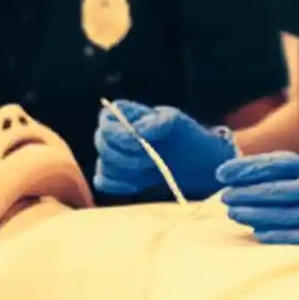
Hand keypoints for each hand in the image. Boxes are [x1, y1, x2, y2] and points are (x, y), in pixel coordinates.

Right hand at [93, 99, 237, 197]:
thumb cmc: (186, 136)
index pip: (106, 118)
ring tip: (152, 169)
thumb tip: (137, 132)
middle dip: (125, 156)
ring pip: (103, 163)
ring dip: (126, 171)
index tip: (139, 143)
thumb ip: (157, 122)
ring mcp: (115, 155)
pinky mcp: (117, 176)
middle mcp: (116, 133)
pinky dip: (118, 185)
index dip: (117, 133)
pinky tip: (138, 185)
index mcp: (128, 114)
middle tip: (151, 161)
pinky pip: (103, 181)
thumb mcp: (177, 123)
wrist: (197, 163)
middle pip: (101, 143)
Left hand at [217, 151, 298, 267]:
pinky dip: (278, 234)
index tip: (222, 172)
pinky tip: (257, 233)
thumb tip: (236, 176)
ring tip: (233, 214)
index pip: (276, 164)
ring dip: (256, 213)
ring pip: (286, 213)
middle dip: (247, 193)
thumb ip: (280, 177)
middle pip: (278, 189)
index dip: (247, 168)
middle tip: (224, 197)